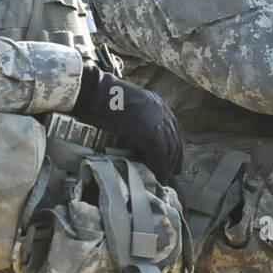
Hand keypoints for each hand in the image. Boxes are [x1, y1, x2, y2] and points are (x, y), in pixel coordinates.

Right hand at [71, 65, 183, 182]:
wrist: (97, 94)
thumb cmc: (103, 99)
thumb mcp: (126, 107)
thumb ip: (135, 119)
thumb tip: (135, 136)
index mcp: (156, 103)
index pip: (172, 127)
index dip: (174, 143)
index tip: (174, 156)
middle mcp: (161, 111)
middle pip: (175, 138)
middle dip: (175, 157)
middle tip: (174, 172)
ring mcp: (158, 121)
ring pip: (169, 148)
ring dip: (166, 166)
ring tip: (162, 178)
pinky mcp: (151, 132)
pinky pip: (160, 153)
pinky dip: (159, 166)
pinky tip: (156, 175)